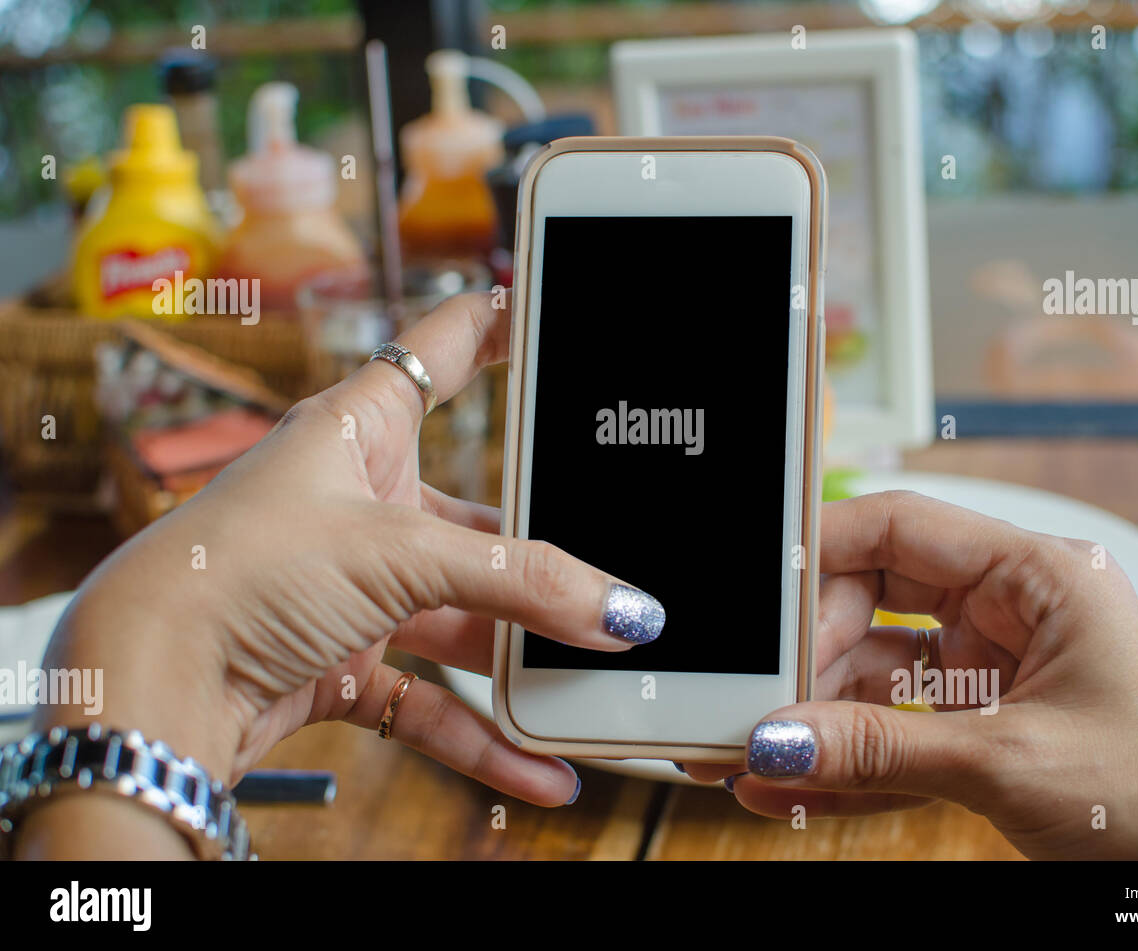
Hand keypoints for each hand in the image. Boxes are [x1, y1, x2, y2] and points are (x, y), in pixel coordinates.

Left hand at [29, 292, 663, 841]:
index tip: (544, 308)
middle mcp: (357, 500)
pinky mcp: (341, 658)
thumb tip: (621, 609)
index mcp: (358, 428)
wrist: (148, 686)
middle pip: (477, 515)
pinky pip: (431, 697)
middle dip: (541, 551)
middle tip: (611, 565)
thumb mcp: (398, 554)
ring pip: (461, 612)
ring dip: (518, 653)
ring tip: (587, 677)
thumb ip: (519, 581)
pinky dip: (482, 732)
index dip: (492, 325)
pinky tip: (535, 765)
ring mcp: (350, 583)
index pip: (440, 351)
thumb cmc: (239, 571)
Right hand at [689, 491, 1137, 858]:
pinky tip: (792, 783)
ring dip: (817, 714)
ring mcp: (990, 671)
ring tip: (759, 751)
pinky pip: (892, 731)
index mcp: (1037, 577)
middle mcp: (1009, 612)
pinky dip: (845, 758)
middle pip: (874, 599)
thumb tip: (781, 740)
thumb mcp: (1010, 761)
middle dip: (810, 651)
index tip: (761, 589)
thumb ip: (882, 749)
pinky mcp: (976, 728)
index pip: (902, 527)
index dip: (821, 547)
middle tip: (757, 694)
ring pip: (874, 672)